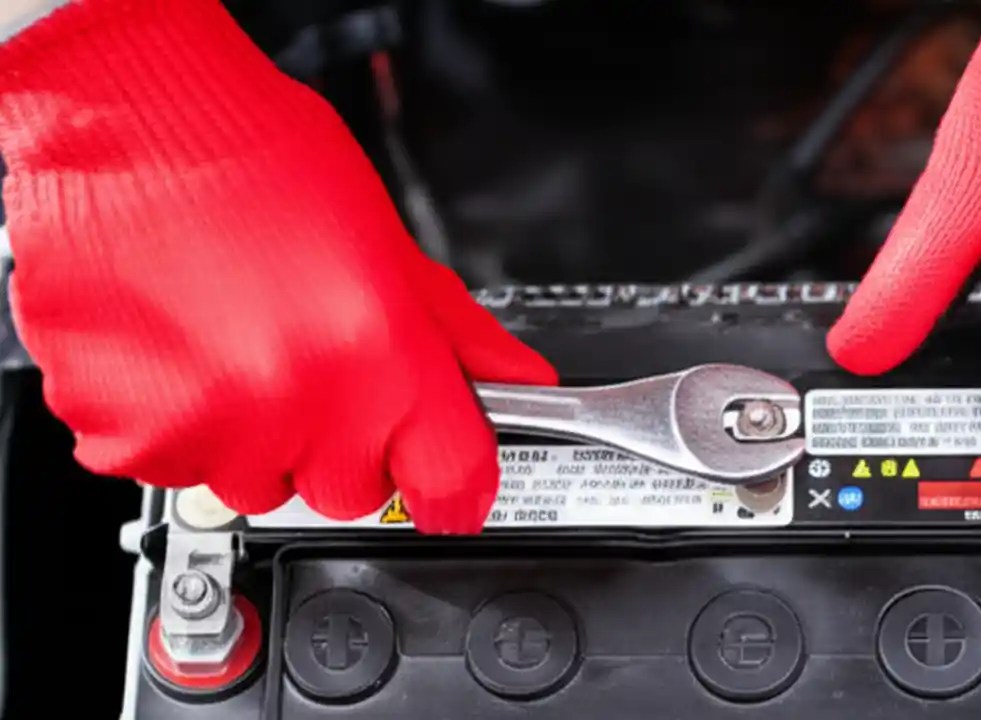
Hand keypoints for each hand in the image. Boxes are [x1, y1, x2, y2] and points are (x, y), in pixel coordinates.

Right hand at [0, 0, 554, 531]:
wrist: (123, 120)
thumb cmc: (252, 158)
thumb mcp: (385, 237)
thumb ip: (457, 333)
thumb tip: (517, 381)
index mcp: (376, 351)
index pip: (450, 480)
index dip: (456, 488)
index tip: (450, 489)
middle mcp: (294, 401)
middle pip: (352, 490)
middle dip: (345, 443)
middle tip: (315, 363)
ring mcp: (206, 428)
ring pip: (260, 485)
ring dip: (258, 436)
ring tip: (237, 341)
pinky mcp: (127, 437)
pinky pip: (177, 467)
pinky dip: (181, 424)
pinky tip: (183, 349)